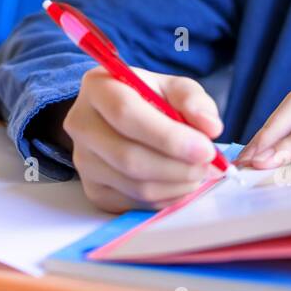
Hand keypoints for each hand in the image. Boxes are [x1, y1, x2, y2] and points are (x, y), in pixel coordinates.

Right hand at [62, 66, 222, 212]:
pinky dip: (166, 198)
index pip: (126, 114)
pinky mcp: (93, 190)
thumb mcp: (174, 88)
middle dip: (177, 167)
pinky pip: (135, 203)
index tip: (205, 149)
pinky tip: (179, 183)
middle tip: (208, 165)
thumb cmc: (150, 100)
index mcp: (98, 87)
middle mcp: (81, 124)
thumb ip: (194, 100)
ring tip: (198, 172)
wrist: (121, 120)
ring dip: (176, 184)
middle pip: (128, 156)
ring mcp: (83, 161)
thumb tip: (209, 127)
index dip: (168, 136)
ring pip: (134, 185)